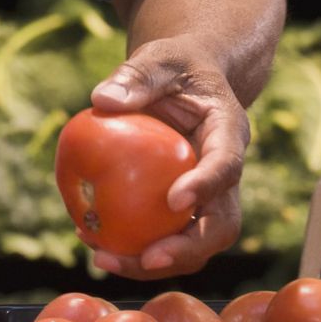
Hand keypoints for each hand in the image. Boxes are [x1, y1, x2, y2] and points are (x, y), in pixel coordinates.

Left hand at [89, 32, 252, 278]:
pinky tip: (92, 242)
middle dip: (187, 249)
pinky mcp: (183, 211)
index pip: (226, 165)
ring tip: (105, 259)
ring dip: (154, 262)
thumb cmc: (175, 67)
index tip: (174, 200)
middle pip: (222, 225)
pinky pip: (165, 238)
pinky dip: (133, 249)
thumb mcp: (159, 59)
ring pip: (195, 245)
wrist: (188, 82)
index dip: (205, 187)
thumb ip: (136, 76)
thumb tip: (103, 100)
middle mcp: (226, 175)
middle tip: (146, 257)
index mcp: (228, 133)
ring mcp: (208, 198)